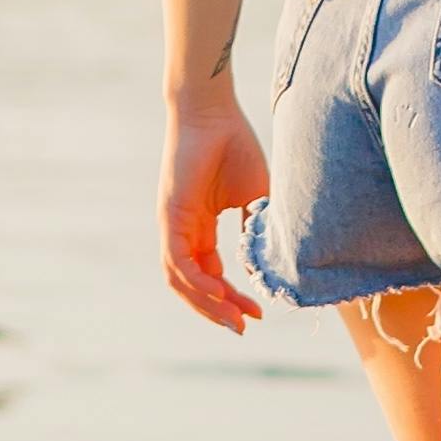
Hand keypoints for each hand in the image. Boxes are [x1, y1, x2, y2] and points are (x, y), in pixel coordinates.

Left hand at [159, 77, 269, 333]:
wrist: (214, 112)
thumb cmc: (235, 145)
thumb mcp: (256, 197)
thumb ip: (259, 229)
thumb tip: (271, 261)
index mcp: (200, 228)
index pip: (211, 276)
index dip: (233, 298)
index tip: (258, 313)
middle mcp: (183, 231)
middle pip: (194, 286)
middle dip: (219, 311)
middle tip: (244, 327)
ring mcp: (173, 225)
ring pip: (182, 281)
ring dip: (207, 305)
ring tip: (234, 320)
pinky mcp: (169, 216)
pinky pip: (178, 261)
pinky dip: (197, 282)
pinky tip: (220, 294)